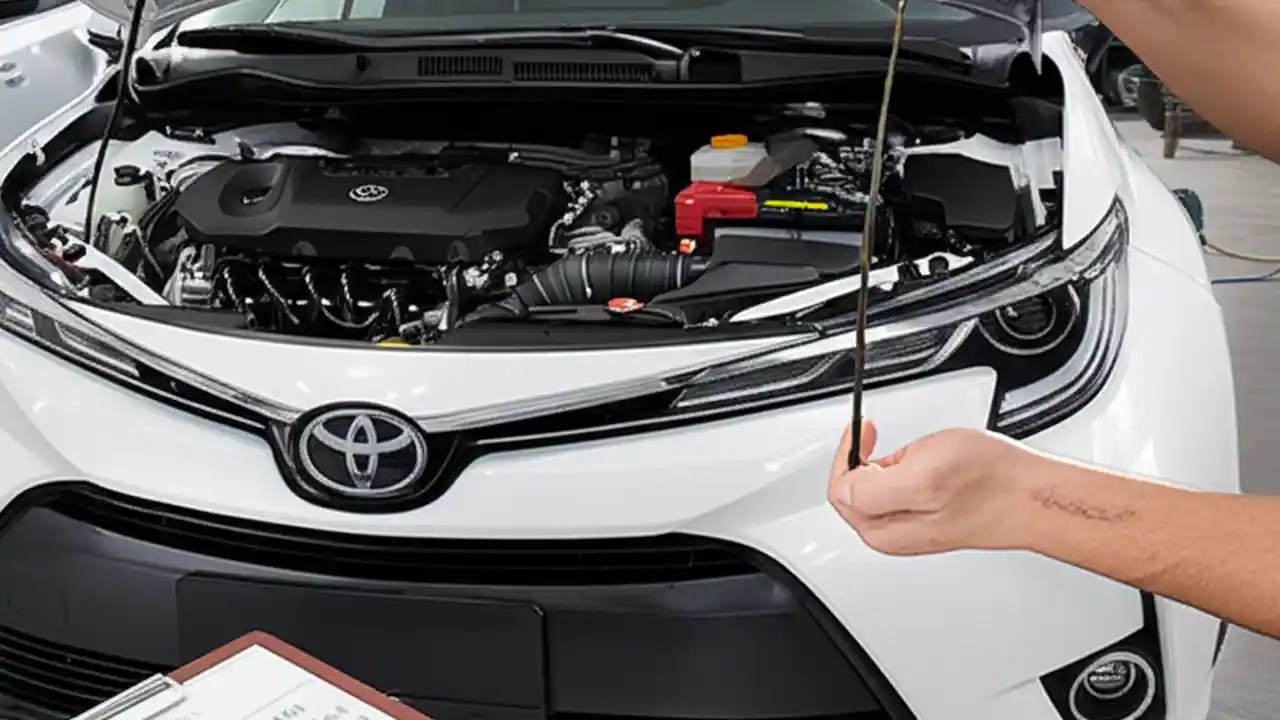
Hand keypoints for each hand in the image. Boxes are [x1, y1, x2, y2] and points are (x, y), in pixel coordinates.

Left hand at [827, 421, 1041, 554]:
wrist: (1030, 495)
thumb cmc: (989, 483)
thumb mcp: (920, 473)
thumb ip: (870, 486)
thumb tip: (844, 487)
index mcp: (881, 529)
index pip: (840, 488)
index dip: (847, 453)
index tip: (862, 430)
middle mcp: (892, 534)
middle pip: (851, 491)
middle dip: (862, 459)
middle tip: (875, 436)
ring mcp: (910, 529)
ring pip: (873, 490)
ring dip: (881, 464)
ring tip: (909, 451)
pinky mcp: (928, 519)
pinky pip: (897, 491)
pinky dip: (901, 470)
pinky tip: (919, 462)